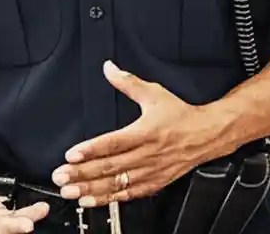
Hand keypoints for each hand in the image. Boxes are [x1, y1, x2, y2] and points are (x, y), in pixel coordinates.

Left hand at [51, 61, 233, 207]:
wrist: (208, 135)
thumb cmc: (181, 115)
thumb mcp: (155, 94)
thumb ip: (128, 82)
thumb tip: (109, 68)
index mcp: (146, 132)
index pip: (114, 142)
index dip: (92, 150)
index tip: (71, 155)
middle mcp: (147, 154)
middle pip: (111, 167)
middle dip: (83, 173)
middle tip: (61, 177)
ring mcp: (151, 171)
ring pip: (117, 184)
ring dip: (92, 189)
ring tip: (70, 191)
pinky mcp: (154, 183)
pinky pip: (129, 194)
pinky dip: (109, 199)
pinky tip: (92, 200)